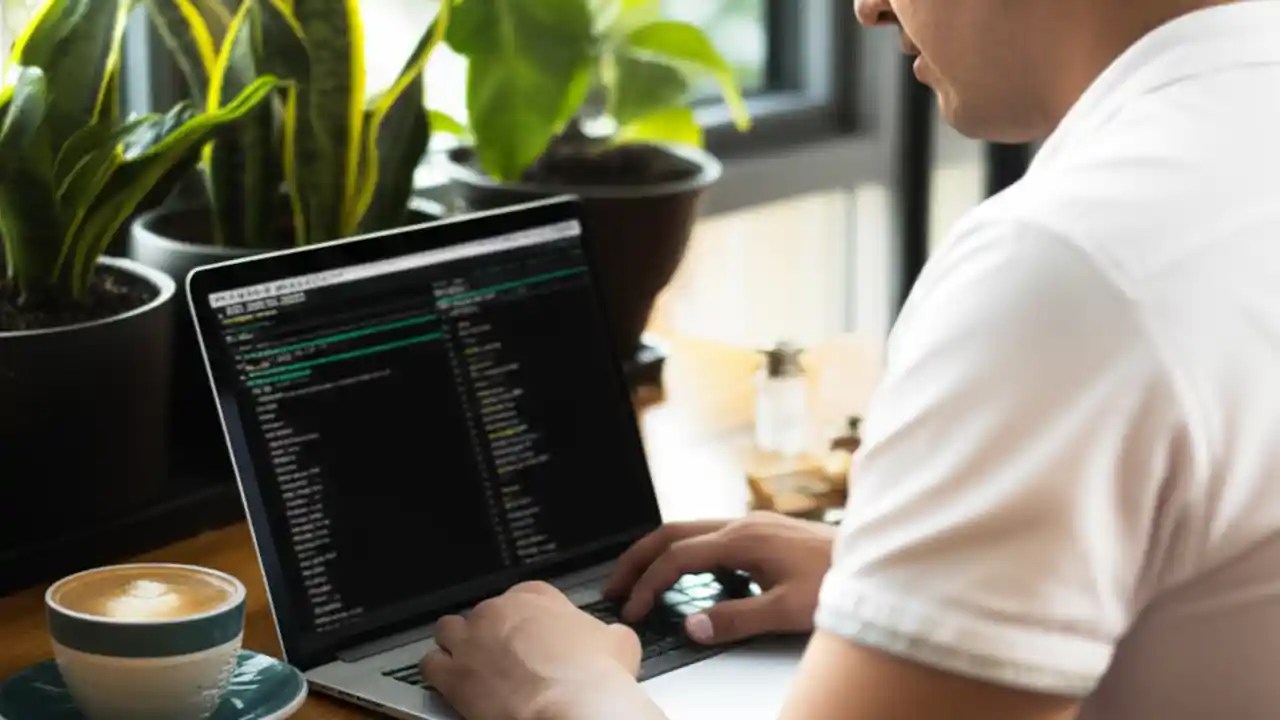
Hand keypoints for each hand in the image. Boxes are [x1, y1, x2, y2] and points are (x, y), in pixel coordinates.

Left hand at [420, 582, 663, 719]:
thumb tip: (610, 637)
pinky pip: (431, 664)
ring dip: (458, 646)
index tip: (531, 636)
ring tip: (472, 666)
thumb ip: (605, 632)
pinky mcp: (453, 674)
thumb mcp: (619, 642)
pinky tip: (453, 685)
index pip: (521, 597)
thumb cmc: (596, 676)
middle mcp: (498, 611)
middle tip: (506, 658)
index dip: (525, 619)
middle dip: (491, 633)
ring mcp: (471, 640)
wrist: (572, 708)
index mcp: (536, 597)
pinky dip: (440, 673)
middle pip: (484, 614)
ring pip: (449, 631)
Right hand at [605, 512, 836, 644]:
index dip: (647, 583)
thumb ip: (737, 619)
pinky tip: (689, 574)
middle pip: (672, 532)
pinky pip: (709, 535)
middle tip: (615, 586)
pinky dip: (684, 551)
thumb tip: (693, 626)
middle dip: (638, 558)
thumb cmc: (838, 582)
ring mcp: (752, 525)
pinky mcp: (763, 531)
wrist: (876, 560)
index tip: (631, 608)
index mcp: (742, 540)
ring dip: (659, 552)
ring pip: (689, 530)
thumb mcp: (787, 611)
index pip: (676, 557)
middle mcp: (742, 524)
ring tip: (640, 578)